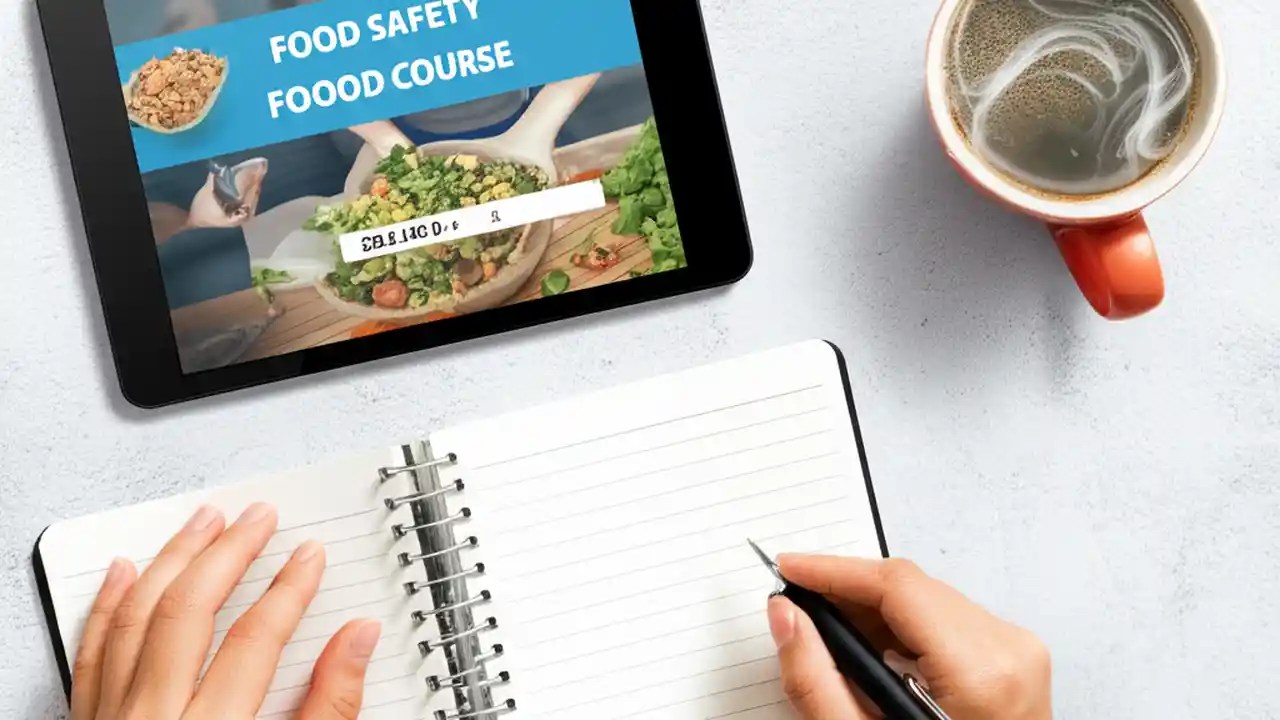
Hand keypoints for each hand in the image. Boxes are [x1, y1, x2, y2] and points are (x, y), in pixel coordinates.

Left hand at [71, 503, 381, 719]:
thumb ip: (329, 708)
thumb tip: (358, 641)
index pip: (255, 639)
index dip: (289, 590)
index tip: (309, 558)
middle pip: (190, 612)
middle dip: (230, 554)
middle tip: (260, 519)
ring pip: (136, 617)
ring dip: (173, 559)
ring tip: (204, 522)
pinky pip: (92, 651)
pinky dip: (109, 604)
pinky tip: (127, 570)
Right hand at [768, 555, 1051, 719]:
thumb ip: (816, 681)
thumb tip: (786, 618)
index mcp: (980, 672)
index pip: (897, 586)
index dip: (833, 571)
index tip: (790, 568)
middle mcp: (1009, 649)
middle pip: (911, 587)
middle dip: (847, 589)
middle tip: (797, 603)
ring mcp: (1016, 651)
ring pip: (927, 597)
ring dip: (872, 609)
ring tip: (827, 632)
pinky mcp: (1012, 657)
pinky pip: (946, 618)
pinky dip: (901, 627)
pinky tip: (869, 647)